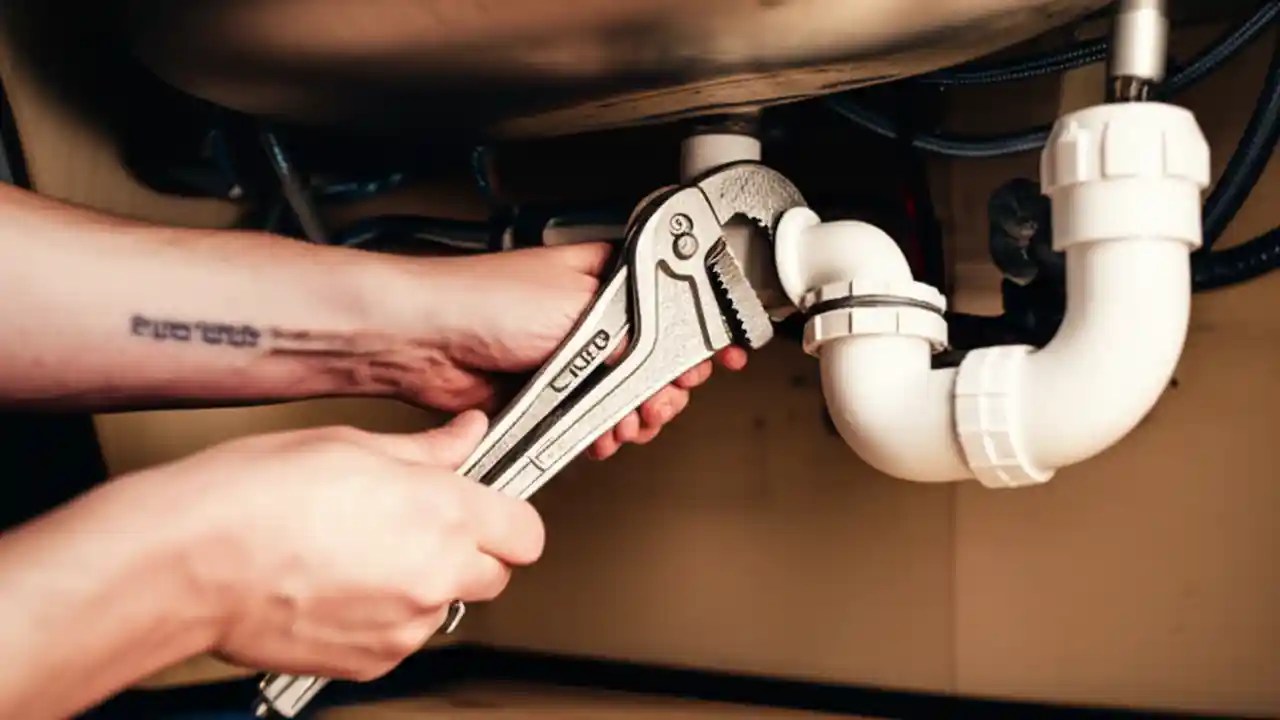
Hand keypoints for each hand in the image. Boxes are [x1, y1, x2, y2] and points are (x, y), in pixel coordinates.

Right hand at [126, 410, 541, 680]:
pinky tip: (338, 584)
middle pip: (494, 573)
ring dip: (421, 584)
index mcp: (443, 511)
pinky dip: (383, 617)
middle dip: (468, 551)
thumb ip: (426, 450)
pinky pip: (401, 637)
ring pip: (444, 606)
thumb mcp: (350, 445)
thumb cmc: (253, 498)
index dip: (508, 516)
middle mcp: (435, 573)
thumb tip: (466, 436)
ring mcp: (405, 625)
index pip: (526, 530)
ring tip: (360, 552)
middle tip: (417, 524)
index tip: (489, 507)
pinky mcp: (372, 662)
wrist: (187, 565)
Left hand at [401, 242, 747, 458]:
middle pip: (655, 358)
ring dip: (633, 414)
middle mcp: (592, 315)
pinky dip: (600, 430)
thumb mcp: (580, 310)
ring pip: (625, 394)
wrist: (425, 341)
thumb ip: (632, 338)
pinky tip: (601, 434)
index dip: (699, 331)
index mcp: (606, 277)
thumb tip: (668, 359)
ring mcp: (570, 356)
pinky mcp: (549, 391)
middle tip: (664, 399)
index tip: (722, 354)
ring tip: (630, 421)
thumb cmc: (484, 300)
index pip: (671, 303)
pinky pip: (590, 418)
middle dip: (664, 387)